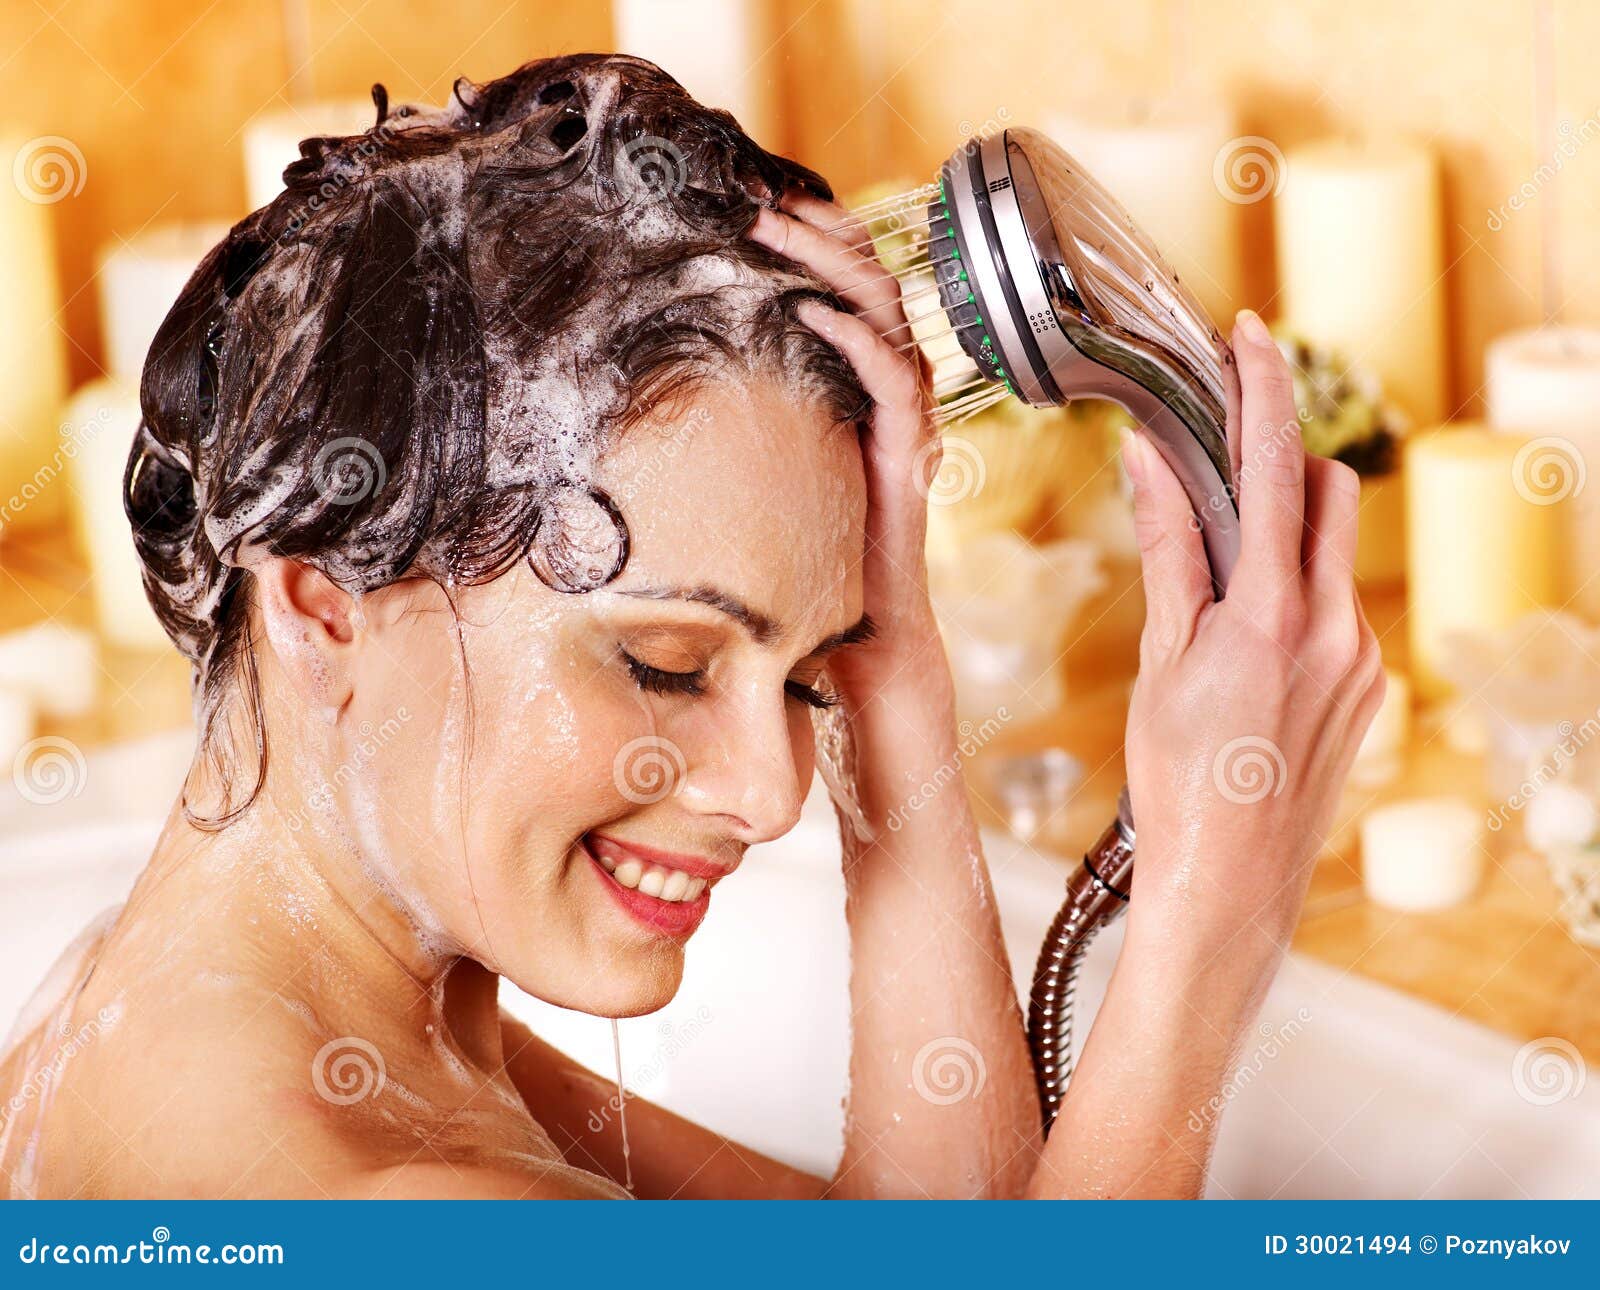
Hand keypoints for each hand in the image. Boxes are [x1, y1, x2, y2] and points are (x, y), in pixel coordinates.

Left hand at [745, 194, 944, 699]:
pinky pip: (897, 381)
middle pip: (874, 285)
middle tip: (762, 202)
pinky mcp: (909, 456)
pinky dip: (858, 339)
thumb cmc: (813, 558)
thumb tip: (670, 383)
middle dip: (821, 234)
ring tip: (779, 232)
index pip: (852, 292)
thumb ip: (751, 421)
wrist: (861, 638)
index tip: (760, 206)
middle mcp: (894, 394)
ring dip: (835, 265)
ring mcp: (908, 423)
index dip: (817, 243)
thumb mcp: (772, 470)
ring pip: (890, 316)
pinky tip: (814, 310)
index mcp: (864, 389)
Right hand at [1120, 310, 1385, 958]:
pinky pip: (1341, 604)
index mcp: (1272, 613)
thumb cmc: (1179, 779)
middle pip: (1329, 492)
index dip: (1259, 390)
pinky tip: (1247, 638)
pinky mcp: (1368, 685)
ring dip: (1288, 531)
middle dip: (1283, 458)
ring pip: (1336, 551)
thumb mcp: (1161, 658)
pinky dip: (1298, 589)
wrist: (1231, 878)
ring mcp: (1362, 657)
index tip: (1248, 334)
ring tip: (1222, 575)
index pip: (1275, 468)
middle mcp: (1336, 625)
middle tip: (1223, 466)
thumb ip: (1170, 552)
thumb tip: (1151, 462)